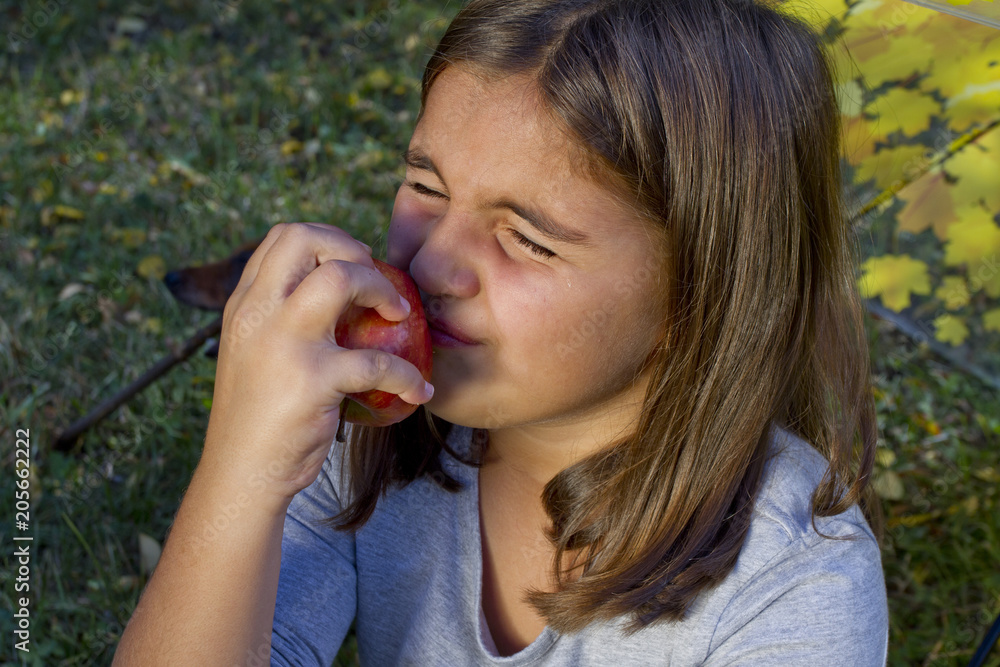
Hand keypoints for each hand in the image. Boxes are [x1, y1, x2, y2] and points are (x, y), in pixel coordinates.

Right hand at [201, 222, 433, 501]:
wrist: (242, 473)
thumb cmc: (258, 414)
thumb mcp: (255, 351)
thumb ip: (282, 317)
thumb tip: (340, 293)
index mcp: (245, 304)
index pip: (284, 237)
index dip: (330, 239)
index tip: (357, 263)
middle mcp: (258, 314)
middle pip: (306, 239)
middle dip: (354, 250)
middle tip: (378, 284)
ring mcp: (283, 344)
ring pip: (339, 279)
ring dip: (381, 290)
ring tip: (400, 316)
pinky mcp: (312, 381)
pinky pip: (378, 363)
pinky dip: (409, 375)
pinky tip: (418, 389)